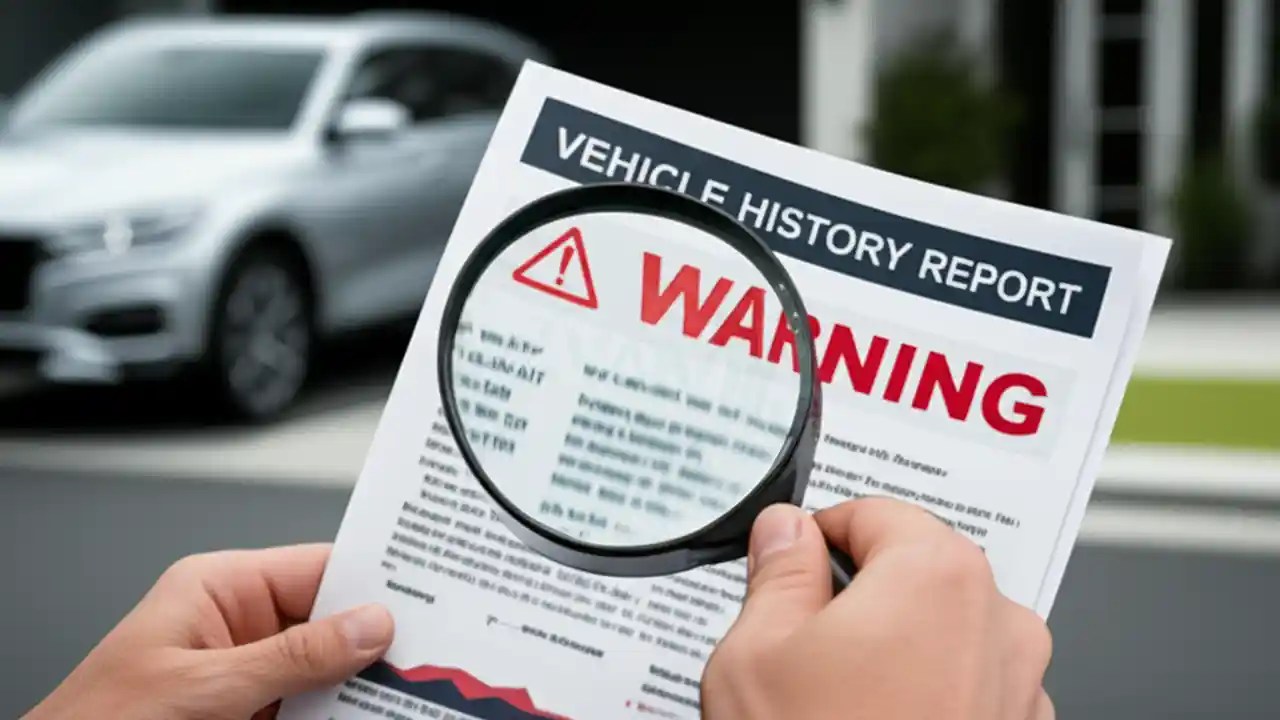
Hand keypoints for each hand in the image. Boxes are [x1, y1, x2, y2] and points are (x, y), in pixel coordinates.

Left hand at [25, 544, 393, 719]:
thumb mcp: (202, 686)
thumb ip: (290, 656)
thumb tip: (368, 625)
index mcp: (219, 588)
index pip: (316, 568)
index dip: (372, 578)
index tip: (425, 592)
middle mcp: (238, 626)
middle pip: (330, 623)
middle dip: (375, 640)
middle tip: (426, 655)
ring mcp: (248, 675)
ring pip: (329, 672)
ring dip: (363, 685)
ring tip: (405, 693)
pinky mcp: (253, 715)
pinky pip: (313, 708)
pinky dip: (341, 712)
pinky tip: (368, 713)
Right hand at [702, 499, 1053, 719]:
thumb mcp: (757, 652)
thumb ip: (777, 571)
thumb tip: (784, 531)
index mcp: (936, 576)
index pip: (873, 512)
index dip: (818, 534)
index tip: (789, 560)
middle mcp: (998, 623)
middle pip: (917, 569)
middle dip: (861, 593)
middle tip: (804, 639)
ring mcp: (1019, 687)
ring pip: (945, 629)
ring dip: (897, 645)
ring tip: (837, 695)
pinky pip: (969, 683)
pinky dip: (927, 690)